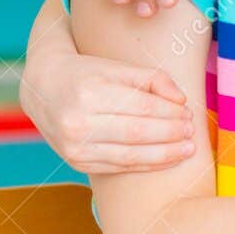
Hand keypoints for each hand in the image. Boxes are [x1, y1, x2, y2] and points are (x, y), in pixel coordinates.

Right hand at [21, 34, 194, 174]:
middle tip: (191, 132)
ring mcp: (74, 147)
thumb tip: (182, 100)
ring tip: (187, 149)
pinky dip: (145, 164)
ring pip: (129, 156)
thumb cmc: (88, 74)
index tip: (188, 114)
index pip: (141, 107)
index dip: (169, 113)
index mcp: (89, 94)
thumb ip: (153, 79)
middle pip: (137, 133)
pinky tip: (166, 159)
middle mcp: (78, 123)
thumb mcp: (118, 67)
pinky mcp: (76, 162)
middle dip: (170, 134)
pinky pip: (118, 167)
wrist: (43, 89)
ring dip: (164, 154)